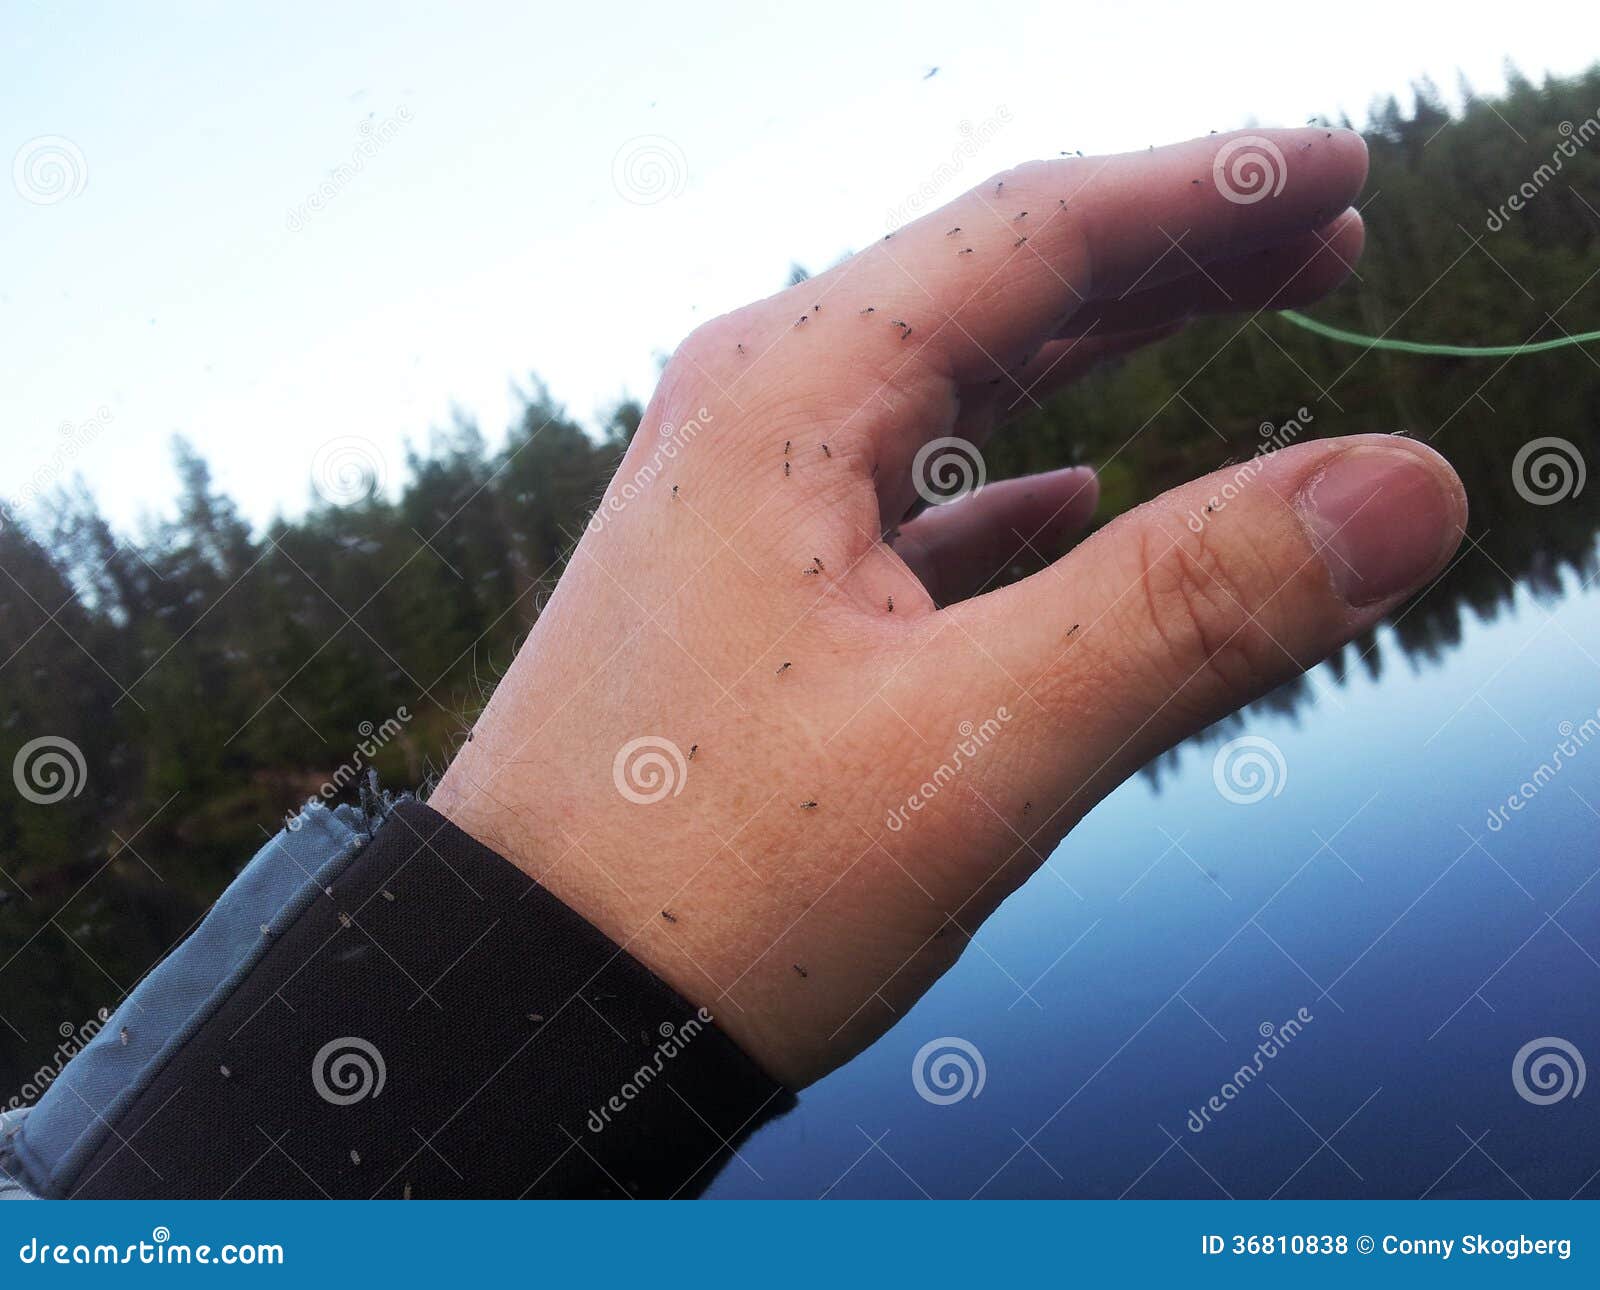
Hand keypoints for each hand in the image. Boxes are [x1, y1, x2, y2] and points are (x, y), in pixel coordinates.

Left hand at [430, 128, 1465, 1087]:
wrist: (518, 1008)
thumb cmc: (709, 887)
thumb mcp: (975, 746)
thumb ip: (1190, 606)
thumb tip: (1398, 488)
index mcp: (790, 399)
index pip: (1034, 234)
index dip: (1202, 191)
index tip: (1332, 170)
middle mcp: (749, 420)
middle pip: (996, 289)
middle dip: (1167, 254)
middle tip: (1318, 230)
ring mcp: (736, 509)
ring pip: (953, 390)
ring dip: (1098, 354)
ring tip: (1225, 318)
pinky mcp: (741, 597)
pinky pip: (902, 500)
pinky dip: (1005, 484)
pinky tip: (1064, 495)